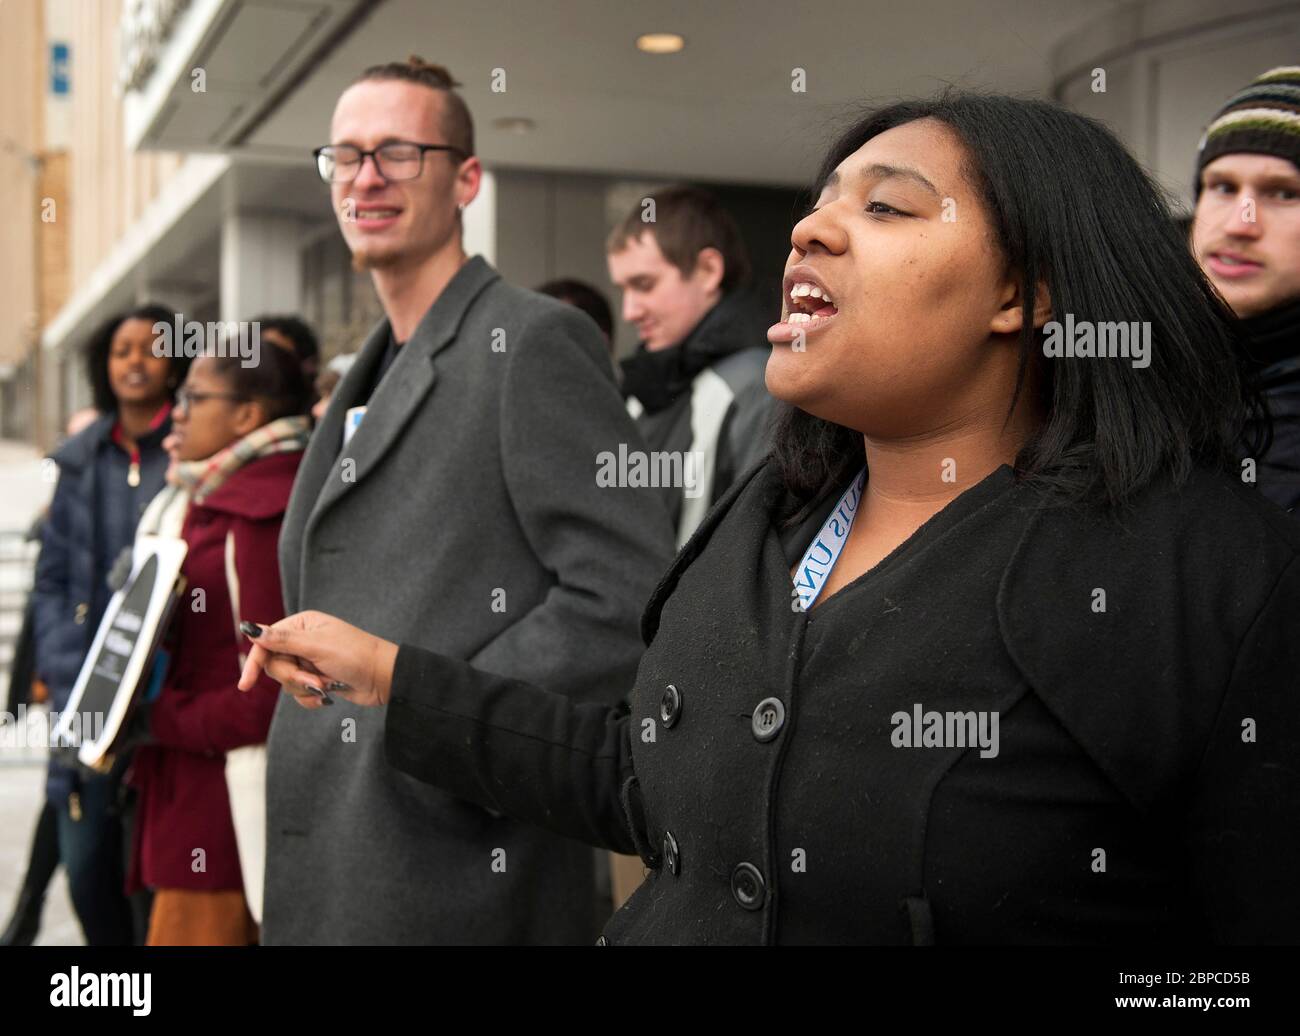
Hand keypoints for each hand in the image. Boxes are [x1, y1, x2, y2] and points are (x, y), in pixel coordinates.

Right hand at [237, 611, 397, 709]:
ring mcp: (309, 661)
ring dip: (306, 688)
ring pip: (287, 682)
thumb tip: (248, 628)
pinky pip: (299, 693)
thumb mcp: (316, 647)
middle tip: (315, 681)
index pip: (266, 643)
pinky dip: (311, 698)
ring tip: (327, 686)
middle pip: (275, 666)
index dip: (254, 663)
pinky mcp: (316, 679)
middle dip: (294, 678)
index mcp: (301, 625)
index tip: (246, 685)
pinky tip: (327, 697)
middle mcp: (302, 641)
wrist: (383, 678)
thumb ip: (281, 641)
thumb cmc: (354, 656)